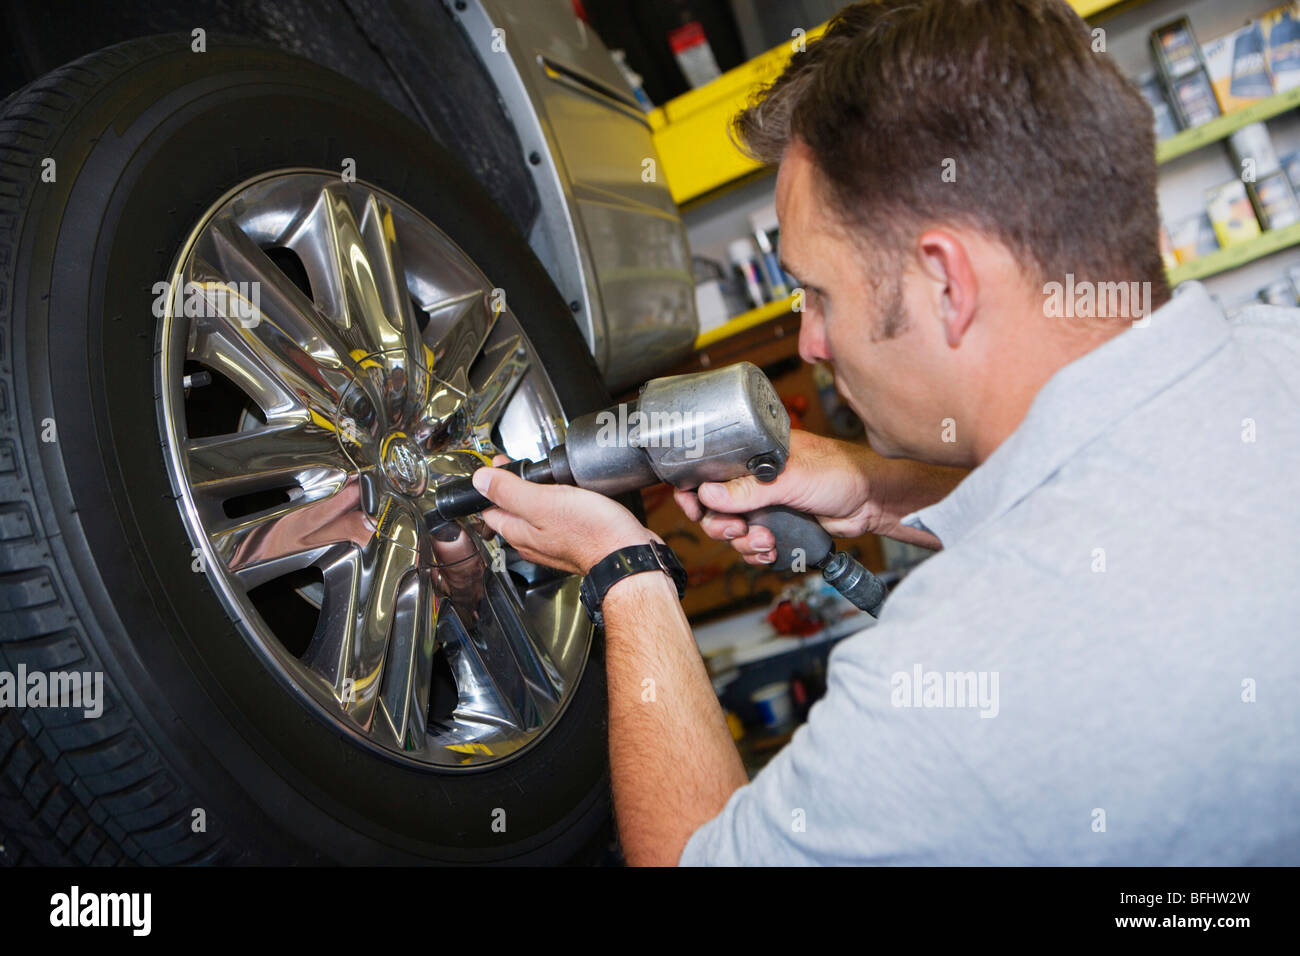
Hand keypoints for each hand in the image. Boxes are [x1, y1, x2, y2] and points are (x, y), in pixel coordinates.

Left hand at [472, 456, 660, 575]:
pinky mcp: (575, 540)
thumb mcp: (544, 503)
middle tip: (518, 468)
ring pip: (534, 516)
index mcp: (519, 532)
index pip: (489, 509)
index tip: (498, 466)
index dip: (489, 485)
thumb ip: (510, 491)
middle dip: (511, 488)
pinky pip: (557, 520)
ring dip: (535, 495)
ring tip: (542, 477)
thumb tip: (481, 480)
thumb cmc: (591, 533)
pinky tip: (568, 495)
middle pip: (511, 512)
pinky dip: (558, 505)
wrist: (627, 555)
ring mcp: (553, 543)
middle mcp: (532, 542)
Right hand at [673, 430, 877, 565]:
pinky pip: (752, 545)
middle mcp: (755, 479)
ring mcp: (766, 504)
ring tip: (765, 541)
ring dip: (743, 542)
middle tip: (737, 529)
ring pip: (733, 530)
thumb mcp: (790, 477)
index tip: (693, 506)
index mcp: (753, 455)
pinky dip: (757, 552)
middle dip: (721, 524)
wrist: (871, 501)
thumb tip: (707, 493)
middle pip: (714, 507)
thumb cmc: (841, 472)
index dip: (694, 490)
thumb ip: (748, 489)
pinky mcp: (777, 526)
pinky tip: (772, 550)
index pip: (709, 470)